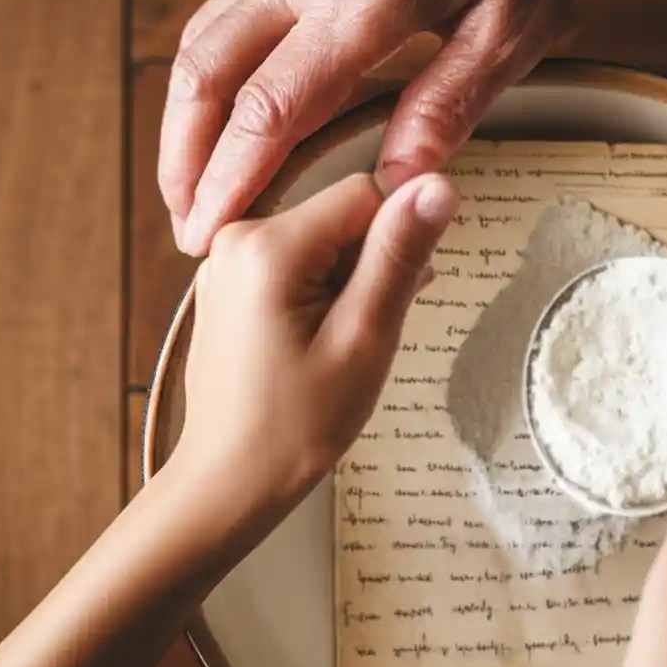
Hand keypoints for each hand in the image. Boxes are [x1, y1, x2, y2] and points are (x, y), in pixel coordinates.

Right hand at [159, 0, 578, 254]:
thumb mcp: (510, 29)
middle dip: (185, 154)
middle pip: (210, 68)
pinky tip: (216, 124)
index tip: (211, 228)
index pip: (273, 104)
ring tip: (189, 185)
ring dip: (185, 116)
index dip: (232, 175)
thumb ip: (448, 101)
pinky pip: (227, 16)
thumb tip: (396, 182)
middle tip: (188, 224)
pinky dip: (208, 78)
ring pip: (204, 37)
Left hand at [177, 172, 457, 507]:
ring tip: (334, 346)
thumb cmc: (295, 425)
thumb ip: (399, 255)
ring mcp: (227, 259)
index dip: (395, 245)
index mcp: (268, 244)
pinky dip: (320, 295)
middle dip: (369, 268)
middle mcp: (237, 236)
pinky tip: (315, 344)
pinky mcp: (229, 281)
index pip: (367, 193)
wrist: (227, 482)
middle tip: (359, 337)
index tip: (388, 302)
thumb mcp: (364, 338)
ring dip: (347, 285)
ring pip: (323, 241)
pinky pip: (296, 263)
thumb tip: (439, 185)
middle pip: (342, 216)